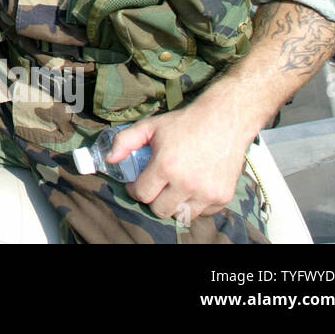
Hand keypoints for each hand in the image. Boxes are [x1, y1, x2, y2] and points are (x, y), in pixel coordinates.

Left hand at [110, 101, 252, 226]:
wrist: (224, 120)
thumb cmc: (184, 123)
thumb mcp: (150, 126)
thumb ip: (125, 141)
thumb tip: (109, 159)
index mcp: (166, 166)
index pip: (142, 194)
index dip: (135, 190)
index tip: (136, 184)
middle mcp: (187, 183)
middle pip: (160, 210)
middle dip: (153, 199)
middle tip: (155, 187)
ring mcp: (207, 192)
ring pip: (181, 215)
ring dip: (174, 205)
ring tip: (173, 188)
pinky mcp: (222, 197)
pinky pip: (202, 213)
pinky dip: (195, 205)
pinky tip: (192, 188)